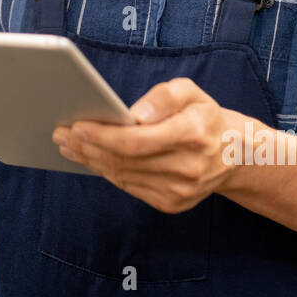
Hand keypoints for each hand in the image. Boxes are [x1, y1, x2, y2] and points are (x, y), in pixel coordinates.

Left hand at [52, 78, 241, 213]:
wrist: (235, 154)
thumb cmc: (205, 117)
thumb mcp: (191, 92)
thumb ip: (163, 97)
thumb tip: (134, 115)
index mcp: (192, 134)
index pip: (136, 140)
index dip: (102, 135)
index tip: (76, 125)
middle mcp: (187, 167)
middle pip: (124, 160)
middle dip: (87, 147)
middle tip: (61, 133)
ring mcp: (179, 191)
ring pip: (123, 176)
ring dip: (91, 160)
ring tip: (68, 145)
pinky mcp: (172, 203)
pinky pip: (130, 187)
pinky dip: (107, 172)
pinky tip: (91, 159)